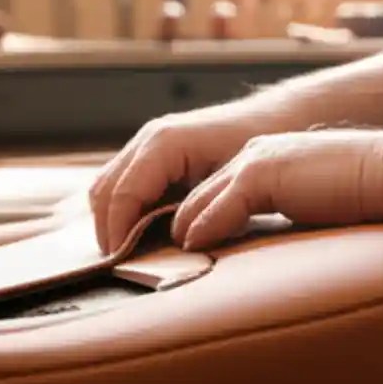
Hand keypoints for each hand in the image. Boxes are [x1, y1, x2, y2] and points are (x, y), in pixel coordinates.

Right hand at [89, 107, 273, 253]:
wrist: (279, 117)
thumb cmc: (261, 148)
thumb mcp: (233, 183)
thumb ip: (201, 211)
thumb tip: (176, 243)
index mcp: (163, 144)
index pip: (121, 195)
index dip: (117, 233)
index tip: (121, 265)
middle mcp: (149, 139)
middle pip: (103, 190)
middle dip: (108, 229)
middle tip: (121, 264)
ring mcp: (149, 141)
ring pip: (108, 185)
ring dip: (113, 219)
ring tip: (129, 252)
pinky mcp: (156, 151)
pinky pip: (125, 181)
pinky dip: (125, 208)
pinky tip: (144, 231)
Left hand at [170, 129, 382, 250]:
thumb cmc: (358, 194)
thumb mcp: (305, 204)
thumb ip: (275, 216)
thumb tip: (255, 251)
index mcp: (260, 163)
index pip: (205, 196)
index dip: (182, 226)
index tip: (166, 255)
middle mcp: (250, 157)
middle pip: (188, 197)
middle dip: (162, 230)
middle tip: (140, 260)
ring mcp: (255, 162)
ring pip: (194, 203)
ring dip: (173, 235)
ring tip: (153, 262)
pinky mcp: (263, 174)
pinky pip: (218, 209)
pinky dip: (202, 231)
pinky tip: (193, 249)